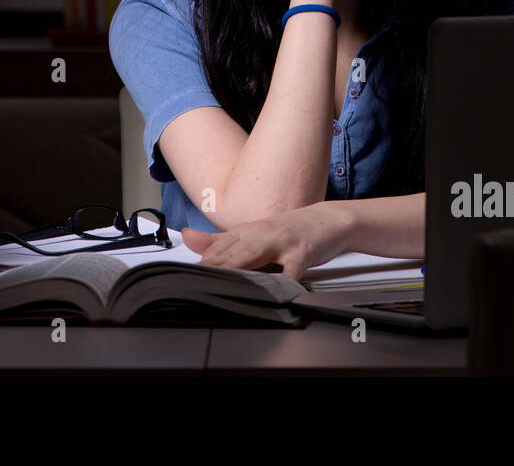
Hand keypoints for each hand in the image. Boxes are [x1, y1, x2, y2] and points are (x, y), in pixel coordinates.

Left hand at [181, 203, 350, 280]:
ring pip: (255, 256)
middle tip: (194, 286)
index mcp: (247, 231)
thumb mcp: (253, 233)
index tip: (183, 281)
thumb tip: (188, 237)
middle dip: (212, 269)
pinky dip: (285, 282)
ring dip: (239, 271)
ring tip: (223, 287)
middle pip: (231, 253)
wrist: (330, 220)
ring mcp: (282, 242)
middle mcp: (260, 234)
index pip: (217, 249)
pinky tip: (277, 292)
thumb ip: (220, 240)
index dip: (200, 265)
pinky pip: (292, 269)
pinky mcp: (303, 252)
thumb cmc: (291, 231)